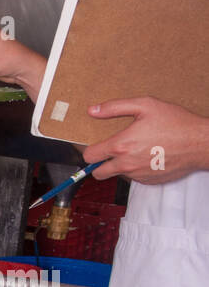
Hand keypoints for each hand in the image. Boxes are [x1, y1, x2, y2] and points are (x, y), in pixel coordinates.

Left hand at [85, 98, 208, 183]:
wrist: (200, 143)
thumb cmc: (175, 123)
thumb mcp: (146, 106)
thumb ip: (115, 107)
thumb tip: (92, 110)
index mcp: (121, 145)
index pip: (89, 157)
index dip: (91, 151)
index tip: (96, 147)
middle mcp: (126, 164)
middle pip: (97, 174)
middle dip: (100, 165)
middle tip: (111, 153)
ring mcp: (136, 175)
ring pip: (117, 175)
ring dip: (121, 166)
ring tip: (137, 150)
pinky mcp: (147, 181)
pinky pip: (133, 178)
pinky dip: (136, 169)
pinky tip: (149, 157)